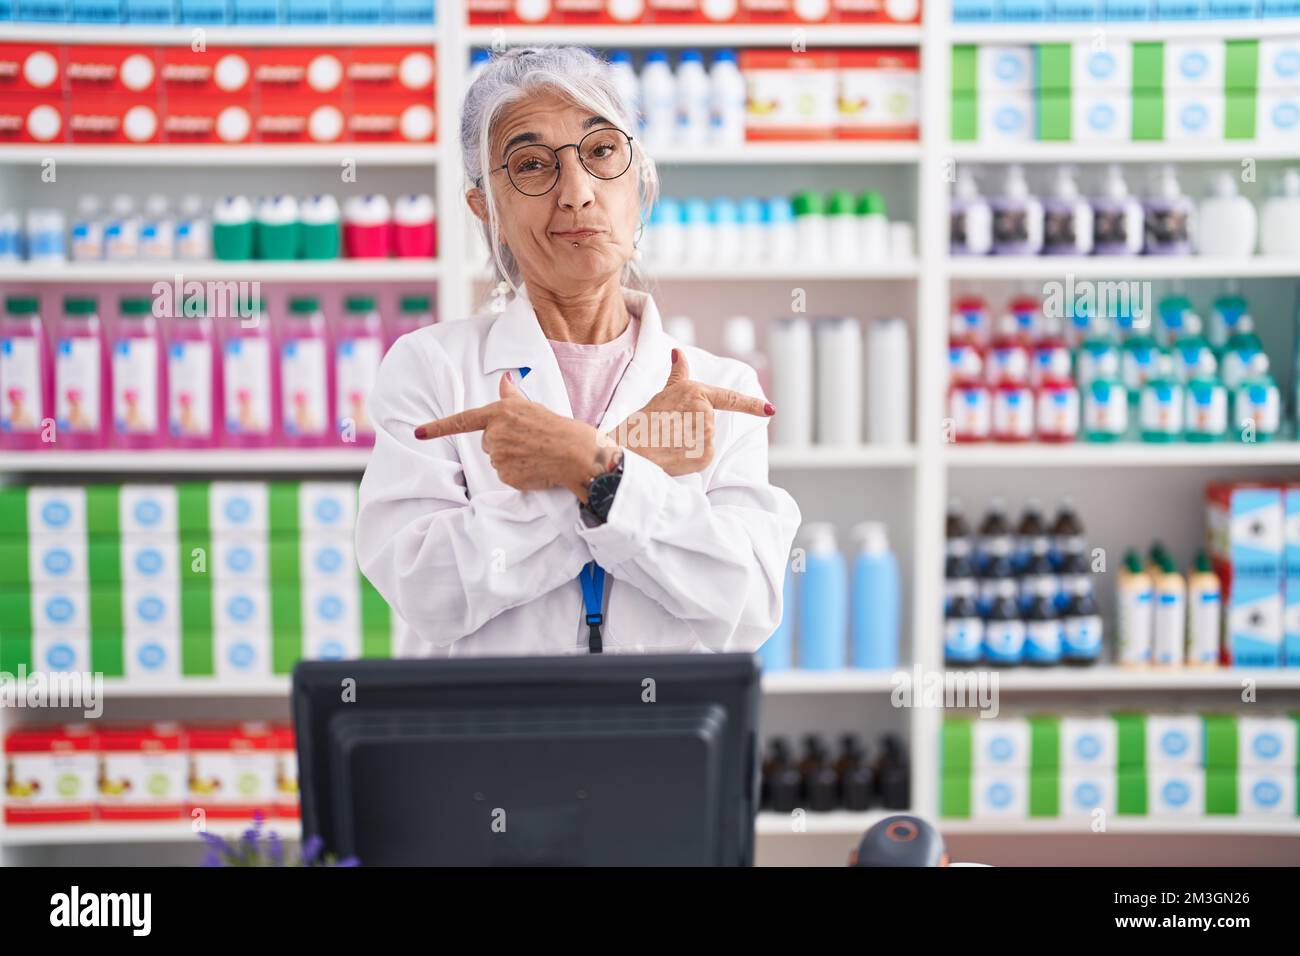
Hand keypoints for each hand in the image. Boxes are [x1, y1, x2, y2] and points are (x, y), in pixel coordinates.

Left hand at [413, 372, 615, 500]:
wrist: (578, 455)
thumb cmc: (559, 428)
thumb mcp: (533, 406)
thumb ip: (512, 397)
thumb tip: (505, 379)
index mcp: (500, 412)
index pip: (462, 421)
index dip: (438, 427)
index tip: (418, 433)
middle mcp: (495, 433)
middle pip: (487, 441)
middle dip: (503, 441)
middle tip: (529, 440)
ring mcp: (499, 455)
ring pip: (496, 459)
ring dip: (511, 458)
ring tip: (534, 453)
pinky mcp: (506, 475)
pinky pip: (504, 475)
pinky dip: (517, 474)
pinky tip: (534, 467)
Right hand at [604, 349, 773, 476]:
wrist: (632, 446)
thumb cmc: (645, 419)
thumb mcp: (665, 392)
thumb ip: (679, 375)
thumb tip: (678, 352)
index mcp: (697, 393)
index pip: (730, 399)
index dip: (751, 405)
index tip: (770, 410)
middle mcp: (705, 412)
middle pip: (708, 425)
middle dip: (692, 431)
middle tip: (670, 432)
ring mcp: (706, 433)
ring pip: (705, 442)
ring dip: (690, 445)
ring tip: (670, 443)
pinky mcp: (705, 454)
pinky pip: (703, 458)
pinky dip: (690, 459)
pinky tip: (675, 455)